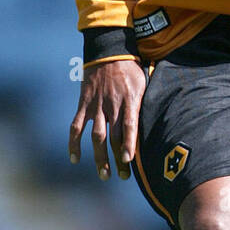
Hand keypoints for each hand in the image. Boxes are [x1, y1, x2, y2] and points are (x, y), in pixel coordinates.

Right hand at [69, 59, 146, 180]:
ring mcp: (96, 106)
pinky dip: (73, 143)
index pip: (129, 126)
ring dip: (99, 157)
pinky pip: (76, 127)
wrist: (108, 52)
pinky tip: (75, 158)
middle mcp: (111, 106)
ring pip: (96, 136)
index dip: (127, 143)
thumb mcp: (144, 84)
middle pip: (113, 137)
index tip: (127, 160)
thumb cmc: (131, 70)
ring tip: (104, 175)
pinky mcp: (84, 105)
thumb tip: (155, 124)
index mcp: (129, 101)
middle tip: (122, 177)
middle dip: (117, 159)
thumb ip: (145, 105)